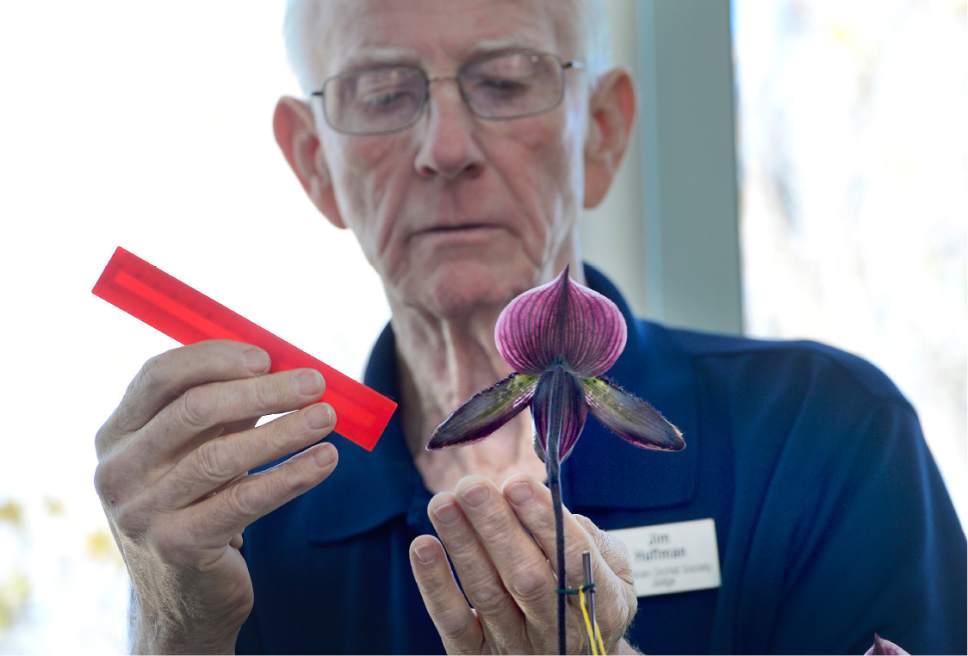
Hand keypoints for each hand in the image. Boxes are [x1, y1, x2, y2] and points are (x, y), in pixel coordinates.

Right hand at [94, 340, 338, 652]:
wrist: (184, 596)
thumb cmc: (201, 501)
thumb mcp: (201, 448)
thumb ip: (230, 406)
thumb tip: (288, 363)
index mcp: (118, 433)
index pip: (159, 376)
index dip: (215, 358)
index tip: (267, 355)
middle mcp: (119, 470)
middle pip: (193, 410)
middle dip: (262, 391)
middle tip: (315, 383)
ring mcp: (142, 512)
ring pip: (221, 457)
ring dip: (284, 432)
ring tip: (328, 417)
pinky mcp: (178, 547)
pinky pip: (243, 501)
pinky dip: (290, 476)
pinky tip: (325, 460)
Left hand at [409, 474, 638, 653]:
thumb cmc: (588, 595)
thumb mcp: (611, 569)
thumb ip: (588, 536)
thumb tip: (543, 502)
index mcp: (603, 603)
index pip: (572, 558)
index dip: (544, 520)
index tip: (517, 483)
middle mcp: (561, 632)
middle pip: (526, 577)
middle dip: (496, 526)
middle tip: (471, 486)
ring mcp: (518, 647)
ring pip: (487, 594)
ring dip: (462, 545)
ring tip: (442, 503)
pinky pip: (455, 622)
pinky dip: (436, 585)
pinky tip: (423, 546)